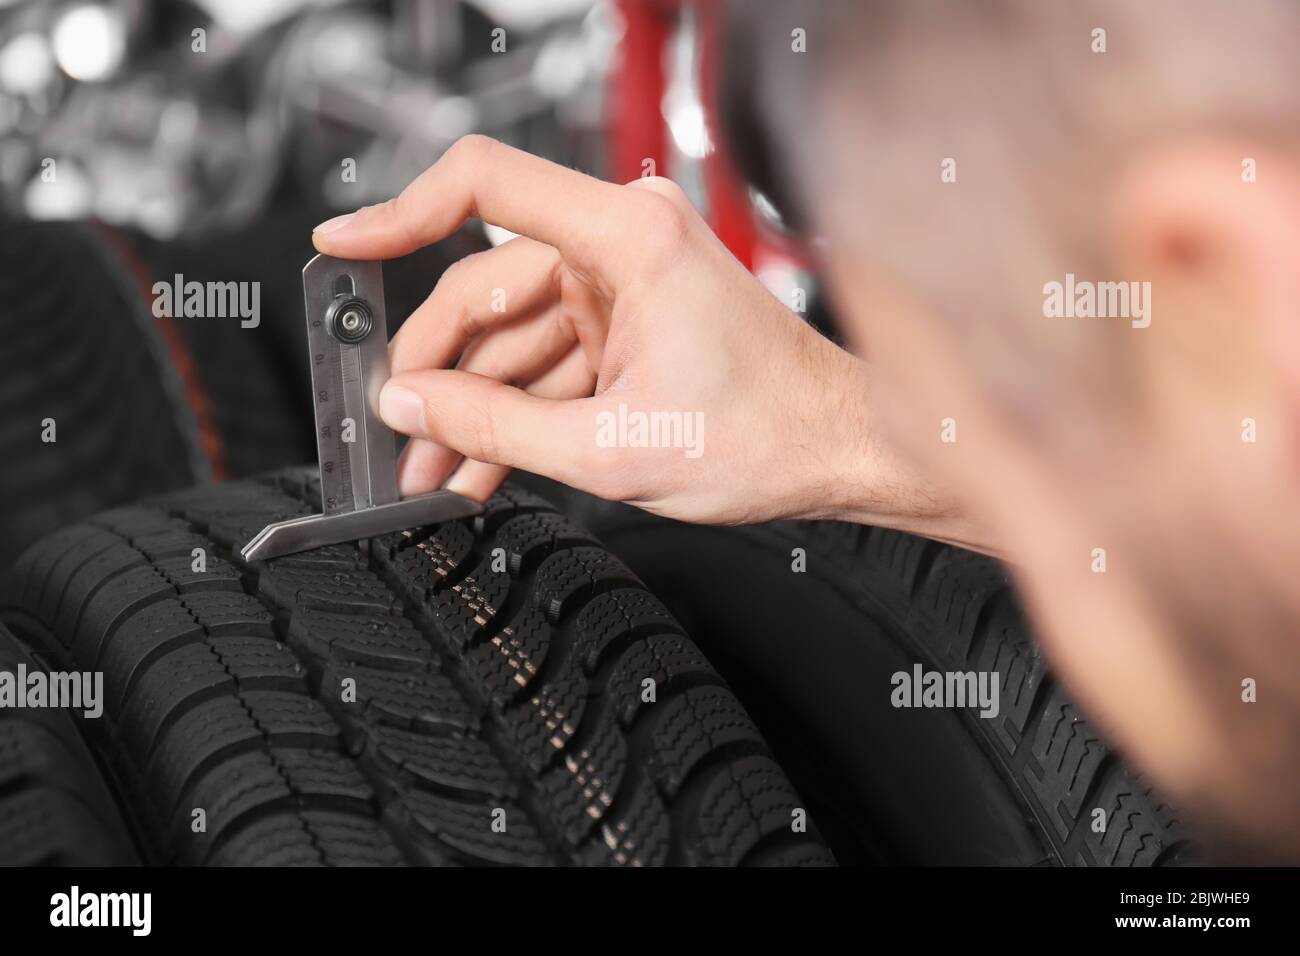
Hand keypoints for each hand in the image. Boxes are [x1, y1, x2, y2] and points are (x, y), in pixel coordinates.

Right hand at [312, 135, 977, 537]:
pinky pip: (550, 360)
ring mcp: (628, 285)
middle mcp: (625, 243)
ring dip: (472, 407)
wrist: (842, 454)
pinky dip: (516, 410)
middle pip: (485, 288)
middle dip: (436, 371)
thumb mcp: (611, 449)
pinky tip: (478, 461)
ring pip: (514, 337)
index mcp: (629, 236)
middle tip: (394, 429)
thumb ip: (494, 426)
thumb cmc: (768, 436)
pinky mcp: (633, 325)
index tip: (341, 246)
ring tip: (433, 468)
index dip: (397, 213)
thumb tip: (410, 404)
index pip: (482, 184)